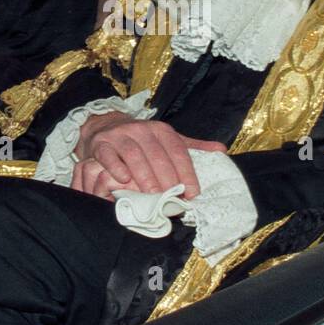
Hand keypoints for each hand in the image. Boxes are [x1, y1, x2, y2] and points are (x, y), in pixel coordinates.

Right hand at [72, 112, 226, 199]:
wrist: (106, 126)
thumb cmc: (143, 140)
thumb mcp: (168, 140)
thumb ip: (193, 146)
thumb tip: (222, 150)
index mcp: (161, 130)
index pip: (177, 151)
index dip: (186, 172)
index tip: (192, 193)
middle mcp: (142, 129)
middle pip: (157, 154)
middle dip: (166, 177)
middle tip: (173, 198)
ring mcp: (120, 135)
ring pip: (133, 154)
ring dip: (143, 175)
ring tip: (152, 194)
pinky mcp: (101, 144)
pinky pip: (108, 155)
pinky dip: (115, 167)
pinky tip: (123, 180)